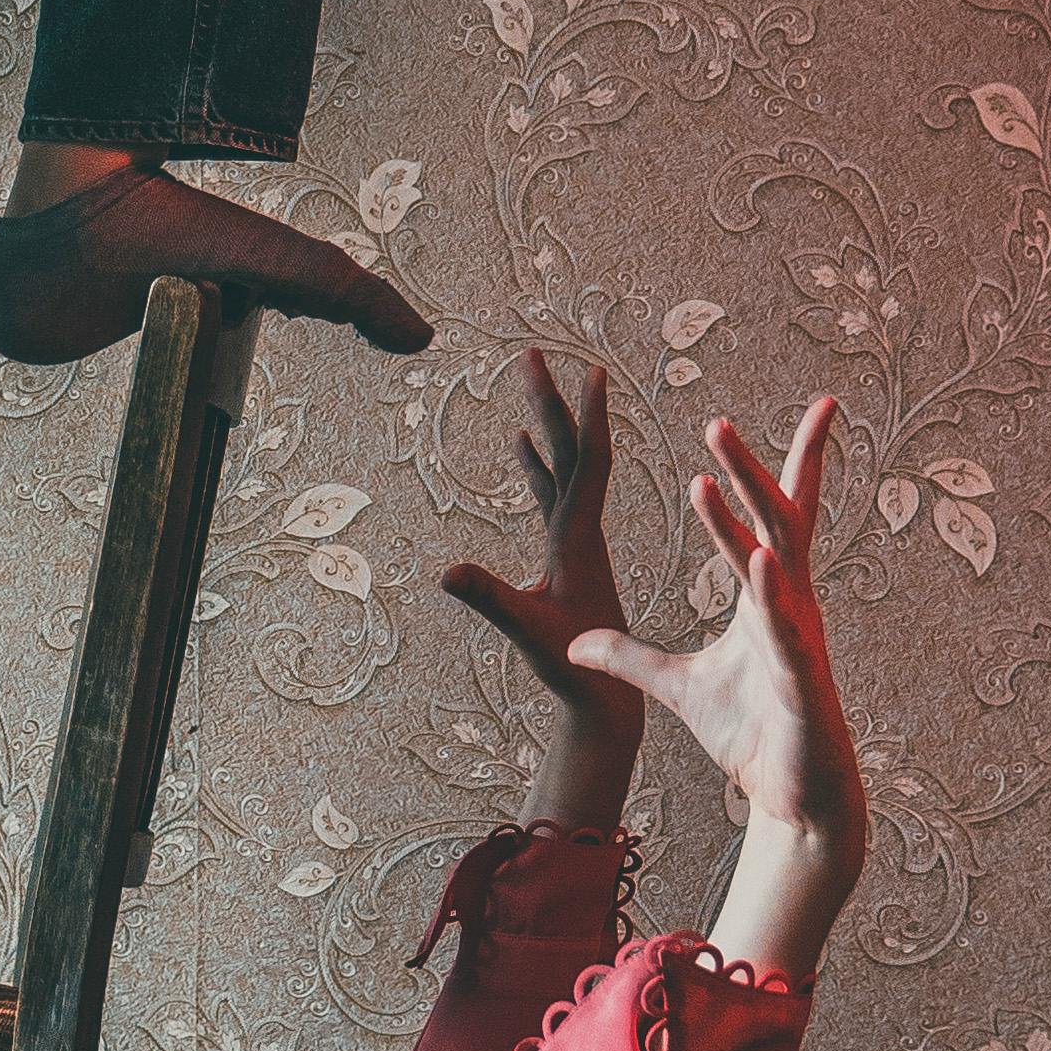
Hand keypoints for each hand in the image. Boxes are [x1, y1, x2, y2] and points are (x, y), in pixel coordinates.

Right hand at [441, 352, 625, 704]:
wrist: (605, 698)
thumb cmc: (572, 667)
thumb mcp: (526, 630)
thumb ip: (490, 599)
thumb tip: (446, 572)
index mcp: (580, 537)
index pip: (590, 463)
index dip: (591, 416)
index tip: (595, 371)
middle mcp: (583, 529)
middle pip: (572, 451)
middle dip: (553, 400)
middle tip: (533, 352)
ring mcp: (576, 539)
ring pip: (563, 468)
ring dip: (546, 424)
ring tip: (531, 379)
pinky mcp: (566, 552)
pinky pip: (552, 494)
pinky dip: (537, 463)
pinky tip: (520, 445)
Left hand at [569, 398, 863, 976]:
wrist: (795, 798)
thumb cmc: (752, 736)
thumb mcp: (675, 688)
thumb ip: (627, 658)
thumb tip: (578, 643)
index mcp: (762, 598)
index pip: (758, 520)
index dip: (749, 470)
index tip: (726, 418)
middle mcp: (786, 605)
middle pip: (774, 521)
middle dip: (748, 470)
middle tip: (715, 421)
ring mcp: (797, 639)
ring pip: (774, 563)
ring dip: (742, 518)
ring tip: (710, 474)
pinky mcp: (799, 679)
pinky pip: (784, 628)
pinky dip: (769, 594)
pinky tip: (756, 562)